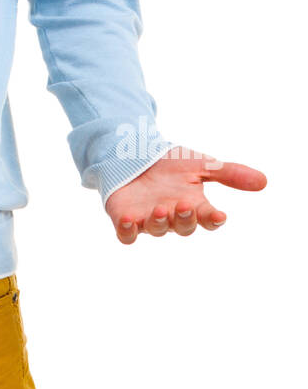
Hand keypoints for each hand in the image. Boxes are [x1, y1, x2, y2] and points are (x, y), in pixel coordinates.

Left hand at [105, 146, 266, 244]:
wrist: (135, 154)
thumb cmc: (170, 163)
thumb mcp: (201, 164)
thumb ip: (230, 173)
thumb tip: (263, 181)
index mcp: (193, 205)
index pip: (208, 217)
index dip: (213, 218)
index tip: (219, 215)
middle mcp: (173, 216)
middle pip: (183, 226)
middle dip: (186, 218)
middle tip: (185, 205)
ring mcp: (149, 219)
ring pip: (157, 229)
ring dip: (160, 222)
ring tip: (161, 208)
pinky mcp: (125, 219)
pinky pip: (126, 235)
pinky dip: (128, 230)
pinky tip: (129, 220)